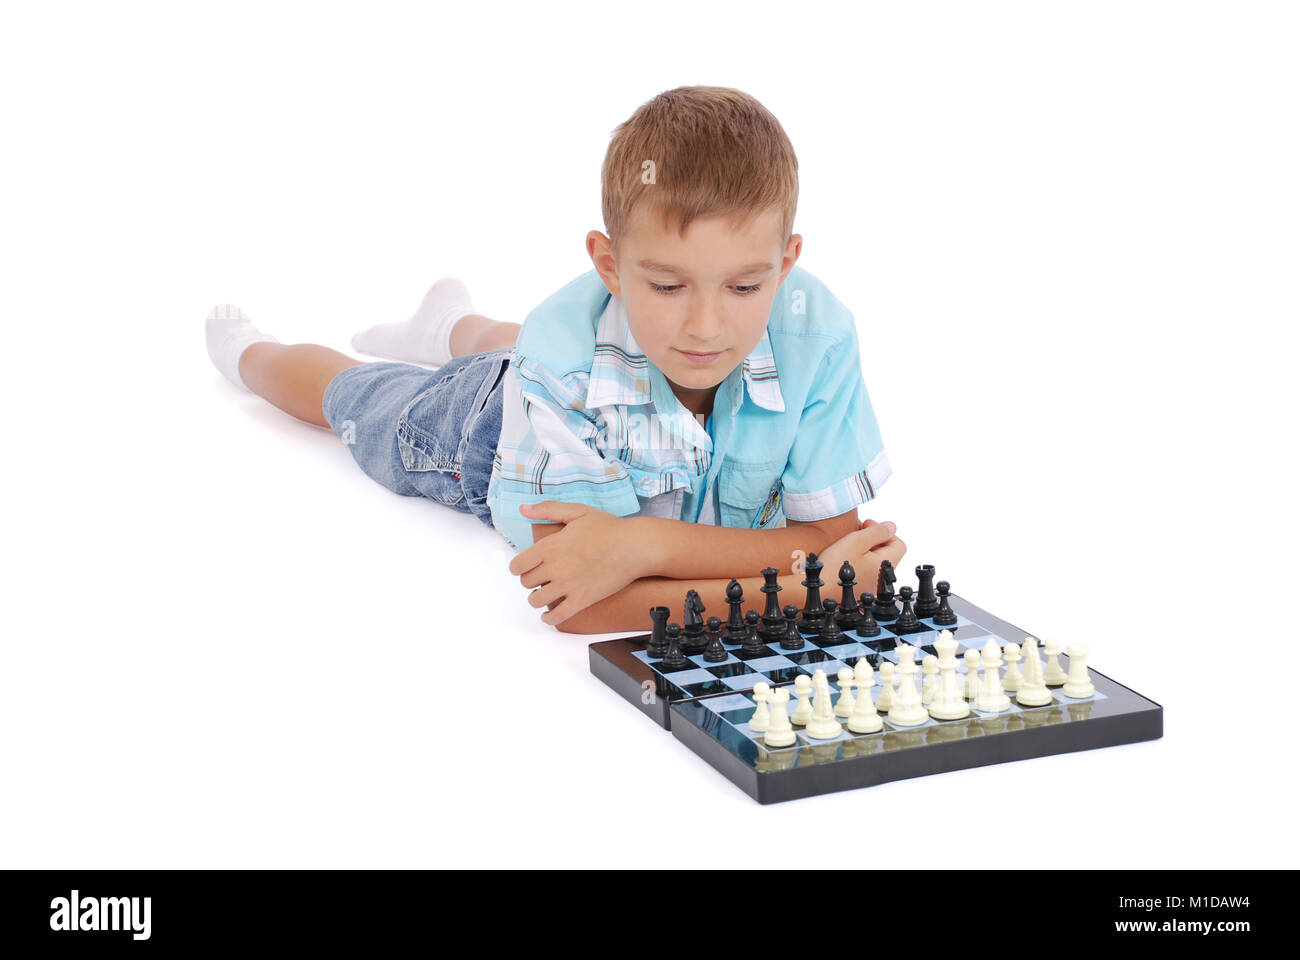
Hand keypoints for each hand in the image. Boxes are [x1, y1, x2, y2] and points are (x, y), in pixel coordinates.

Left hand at [509, 501, 647, 626]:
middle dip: (530, 582)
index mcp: (550, 546)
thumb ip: (547, 509)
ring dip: (537, 599)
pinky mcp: (582, 600)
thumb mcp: (577, 511)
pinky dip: (549, 618)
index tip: (525, 568)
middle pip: (526, 583)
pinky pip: (556, 616)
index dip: (519, 568)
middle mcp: (555, 567)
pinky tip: (550, 615)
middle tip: (540, 579)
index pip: (518, 565)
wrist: (635, 546)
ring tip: (544, 596)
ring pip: (536, 601)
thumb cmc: (609, 528)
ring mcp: (568, 585)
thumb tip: (523, 509)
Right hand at [815, 518, 906, 593]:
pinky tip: (842, 558)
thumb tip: (891, 527)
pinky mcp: (857, 588)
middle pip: (885, 552)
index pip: (899, 544)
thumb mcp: (857, 540)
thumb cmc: (835, 567)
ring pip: (873, 560)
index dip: (884, 531)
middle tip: (854, 533)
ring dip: (863, 549)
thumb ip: (878, 531)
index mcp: (884, 565)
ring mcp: (868, 585)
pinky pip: (863, 570)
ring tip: (846, 545)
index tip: (867, 527)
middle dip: (872, 539)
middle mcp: (880, 578)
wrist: (817, 589)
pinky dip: (856, 560)